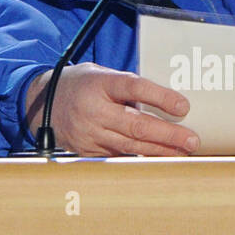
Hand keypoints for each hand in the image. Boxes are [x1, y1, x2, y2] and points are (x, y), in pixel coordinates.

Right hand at [24, 62, 199, 155]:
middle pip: (136, 124)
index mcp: (99, 83)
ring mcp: (89, 133)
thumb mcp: (101, 74)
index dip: (160, 97)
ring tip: (184, 152)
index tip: (184, 106)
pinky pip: (120, 156)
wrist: (41, 103)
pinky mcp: (88, 151)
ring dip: (161, 151)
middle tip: (192, 140)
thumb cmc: (81, 85)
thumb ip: (127, 87)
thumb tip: (167, 100)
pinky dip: (143, 157)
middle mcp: (94, 110)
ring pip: (131, 145)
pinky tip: (162, 159)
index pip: (133, 87)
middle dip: (168, 134)